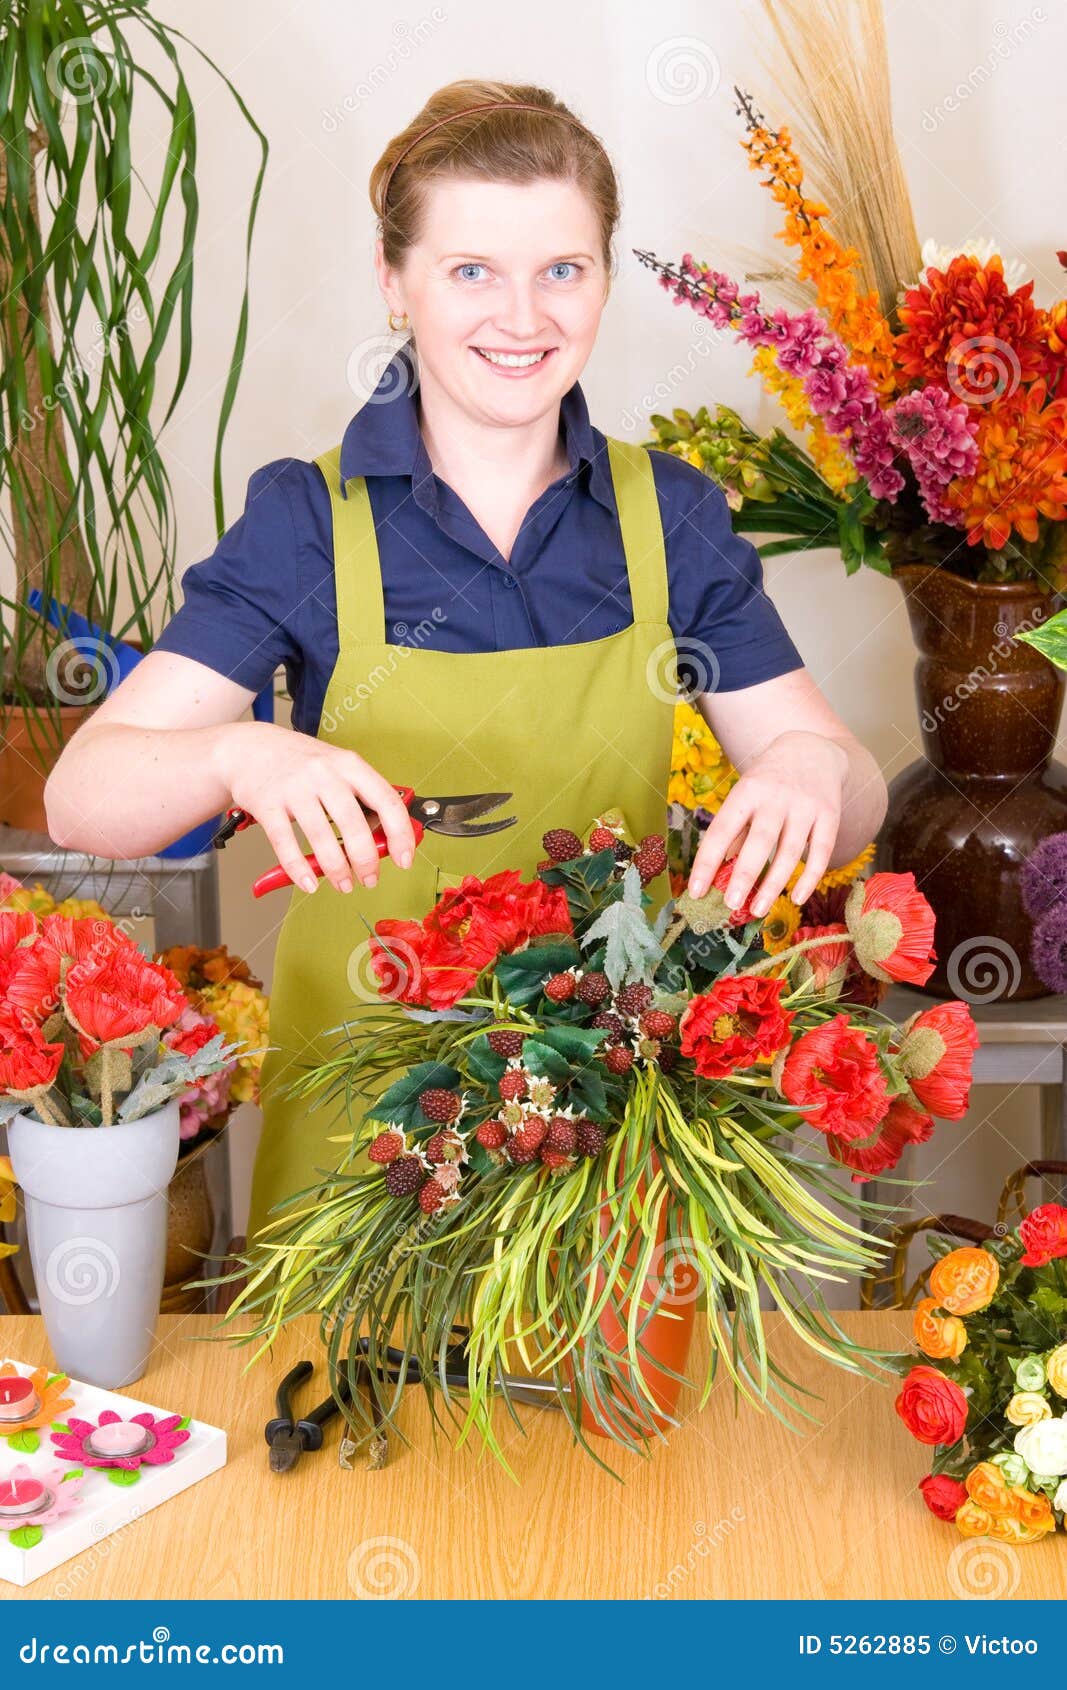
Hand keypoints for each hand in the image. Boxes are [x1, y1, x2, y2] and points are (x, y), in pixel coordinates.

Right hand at [212, 723, 417, 893]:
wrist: (249, 748)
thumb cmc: (299, 761)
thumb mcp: (337, 767)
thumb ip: (361, 797)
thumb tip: (386, 837)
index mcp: (349, 764)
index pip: (387, 801)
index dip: (400, 834)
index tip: (405, 858)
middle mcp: (324, 773)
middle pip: (354, 824)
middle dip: (366, 860)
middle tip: (370, 879)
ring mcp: (294, 788)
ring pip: (322, 837)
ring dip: (336, 869)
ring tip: (344, 884)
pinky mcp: (267, 804)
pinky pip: (286, 843)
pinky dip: (299, 869)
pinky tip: (309, 882)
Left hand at [687, 731, 847, 914]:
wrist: (812, 749)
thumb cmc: (768, 780)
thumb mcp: (745, 794)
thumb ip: (736, 830)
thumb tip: (720, 871)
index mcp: (746, 791)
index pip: (722, 830)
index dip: (707, 861)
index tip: (696, 891)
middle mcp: (776, 797)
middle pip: (760, 841)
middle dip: (744, 875)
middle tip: (731, 905)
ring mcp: (805, 806)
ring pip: (790, 851)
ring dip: (774, 884)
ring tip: (758, 910)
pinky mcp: (829, 815)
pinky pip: (821, 852)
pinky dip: (810, 877)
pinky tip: (796, 898)